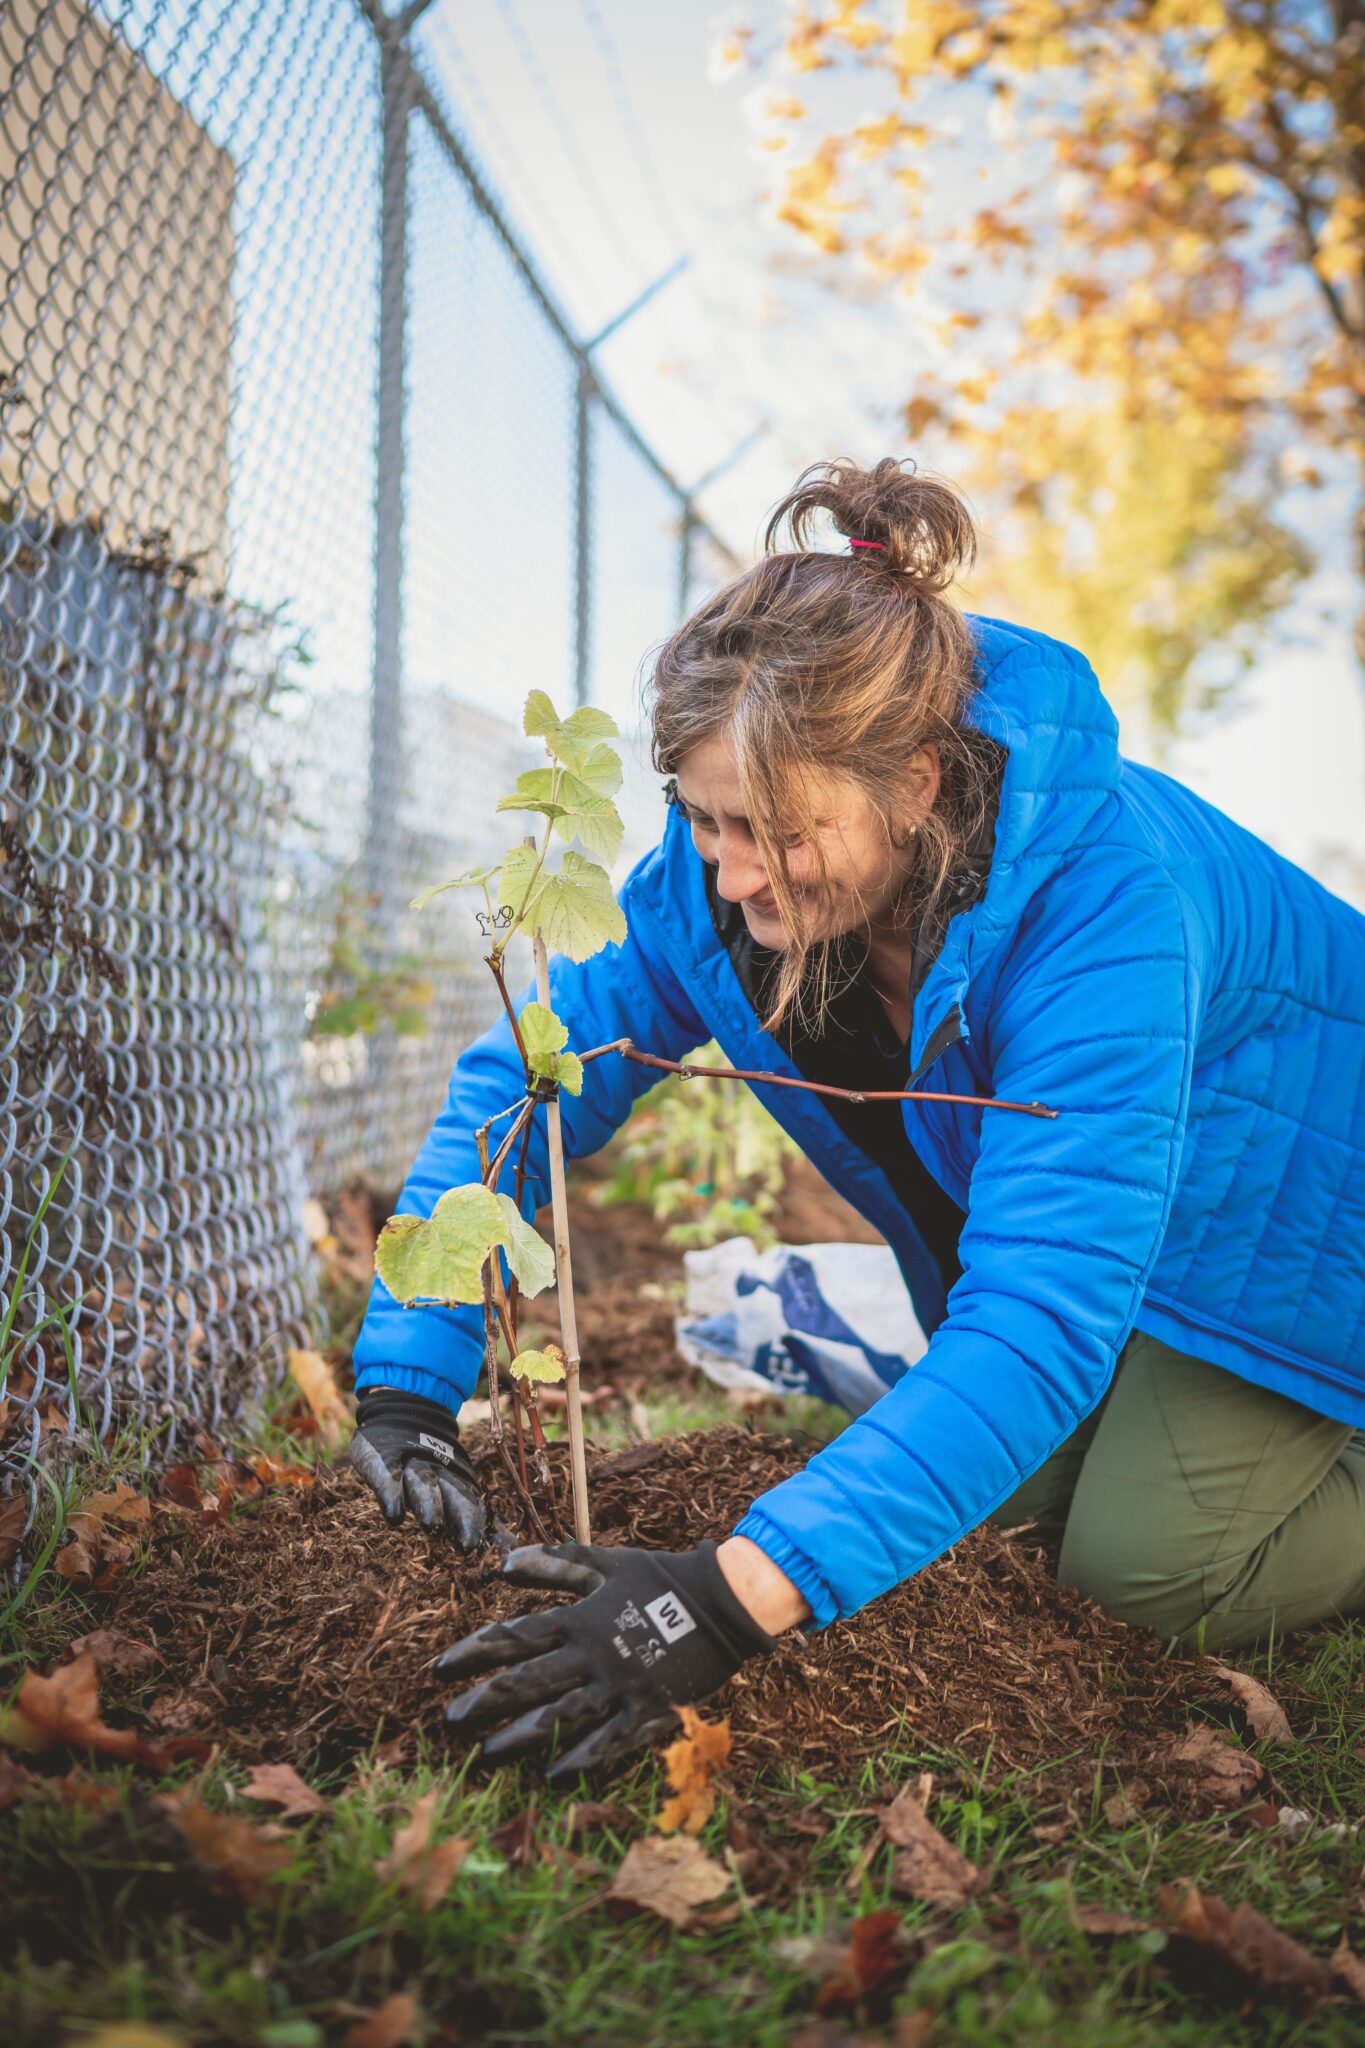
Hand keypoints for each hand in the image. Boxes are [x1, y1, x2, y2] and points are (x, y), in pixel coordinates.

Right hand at [349, 1388, 486, 1546]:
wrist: (403, 1408)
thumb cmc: (431, 1456)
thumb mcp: (451, 1475)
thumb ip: (472, 1508)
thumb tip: (506, 1543)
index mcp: (455, 1476)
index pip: (470, 1501)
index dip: (476, 1525)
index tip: (483, 1548)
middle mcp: (436, 1470)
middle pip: (452, 1494)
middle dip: (461, 1518)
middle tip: (468, 1545)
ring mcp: (410, 1462)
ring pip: (423, 1483)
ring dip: (430, 1505)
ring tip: (433, 1527)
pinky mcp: (383, 1457)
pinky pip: (387, 1476)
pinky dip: (391, 1493)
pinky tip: (394, 1513)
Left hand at [437, 1539, 780, 1783]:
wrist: (722, 1602)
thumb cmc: (658, 1579)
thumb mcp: (605, 1562)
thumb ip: (555, 1564)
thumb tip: (502, 1564)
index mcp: (579, 1618)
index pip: (515, 1637)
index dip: (474, 1652)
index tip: (440, 1668)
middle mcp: (592, 1655)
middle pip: (528, 1682)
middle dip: (484, 1702)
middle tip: (449, 1720)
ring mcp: (619, 1686)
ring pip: (560, 1717)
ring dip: (519, 1736)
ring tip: (486, 1753)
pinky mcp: (647, 1711)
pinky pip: (609, 1742)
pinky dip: (580, 1759)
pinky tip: (552, 1776)